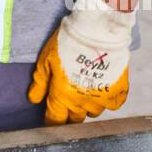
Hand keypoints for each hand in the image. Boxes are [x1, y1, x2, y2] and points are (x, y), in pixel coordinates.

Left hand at [28, 0, 134, 124]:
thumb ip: (40, 82)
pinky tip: (103, 90)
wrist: (96, 29)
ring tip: (85, 92)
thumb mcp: (46, 60)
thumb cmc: (67, 42)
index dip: (52, 121)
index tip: (52, 116)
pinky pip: (114, 105)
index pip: (56, 120)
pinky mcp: (118, 90)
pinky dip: (109, 101)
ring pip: (94, 112)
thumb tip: (34, 100)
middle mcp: (82, 102)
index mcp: (63, 96)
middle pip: (75, 118)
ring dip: (88, 106)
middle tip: (68, 101)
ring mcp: (102, 97)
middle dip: (70, 113)